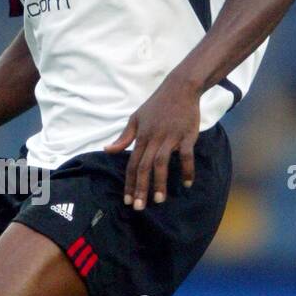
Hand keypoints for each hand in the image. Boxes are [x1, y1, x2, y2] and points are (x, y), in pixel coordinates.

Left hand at [104, 74, 200, 209]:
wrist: (180, 88)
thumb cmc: (156, 105)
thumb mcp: (136, 118)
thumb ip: (124, 137)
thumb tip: (108, 150)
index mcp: (141, 137)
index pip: (132, 164)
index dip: (129, 183)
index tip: (128, 200)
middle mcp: (154, 138)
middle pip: (144, 167)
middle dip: (141, 188)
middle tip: (139, 207)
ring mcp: (170, 137)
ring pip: (162, 163)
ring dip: (160, 182)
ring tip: (159, 200)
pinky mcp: (187, 135)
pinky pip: (186, 155)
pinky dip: (187, 169)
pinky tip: (187, 183)